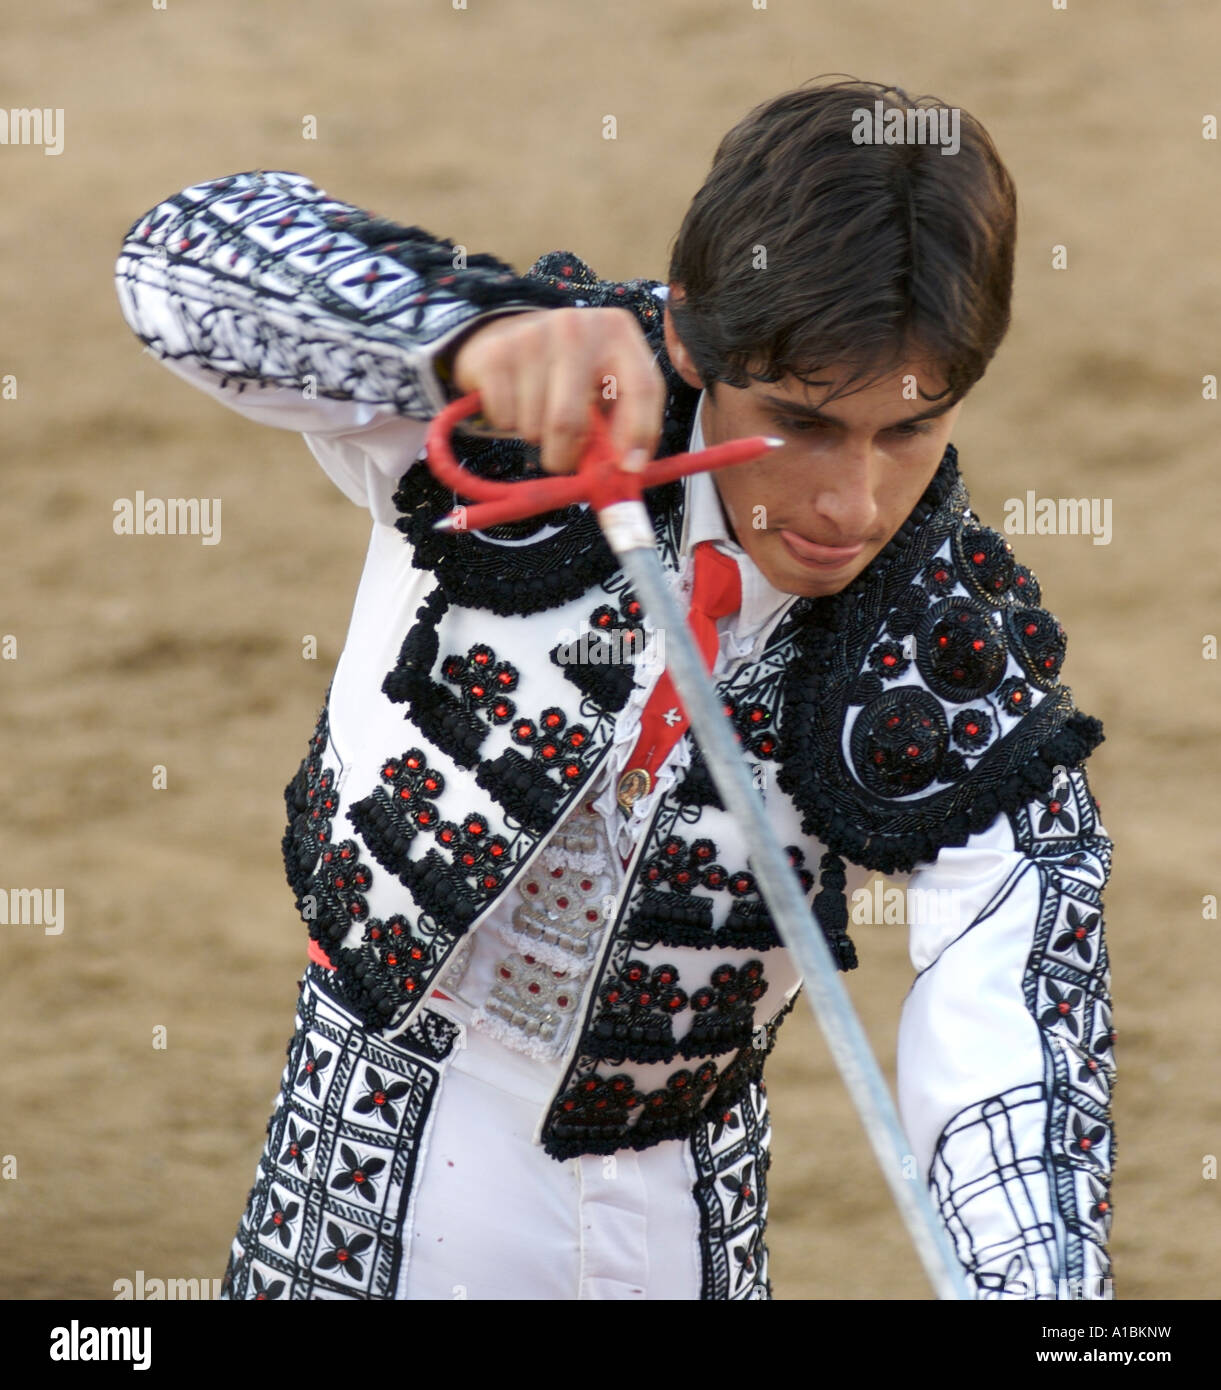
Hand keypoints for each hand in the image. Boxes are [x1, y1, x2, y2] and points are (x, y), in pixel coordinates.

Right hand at [449, 307, 666, 474]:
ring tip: (540, 412)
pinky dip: (509, 424)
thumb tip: (628, 469)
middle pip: (571, 421)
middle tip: (564, 461)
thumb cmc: (573, 373)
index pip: (642, 388)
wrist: (515, 335)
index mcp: (619, 331)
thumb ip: (623, 424)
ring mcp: (532, 336)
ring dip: (537, 437)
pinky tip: (516, 400)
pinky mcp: (497, 352)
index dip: (639, 434)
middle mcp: (576, 327)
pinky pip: (505, 419)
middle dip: (566, 456)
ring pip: (535, 426)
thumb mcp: (608, 386)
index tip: (628, 469)